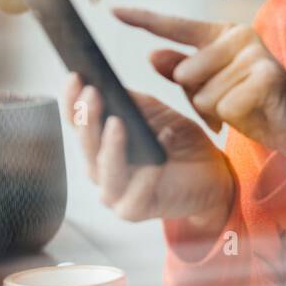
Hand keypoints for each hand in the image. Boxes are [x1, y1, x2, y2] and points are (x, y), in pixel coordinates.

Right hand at [61, 73, 235, 229]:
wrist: (213, 174)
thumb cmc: (179, 143)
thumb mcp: (158, 115)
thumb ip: (134, 103)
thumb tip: (109, 83)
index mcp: (101, 144)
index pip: (77, 122)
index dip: (72, 100)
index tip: (74, 76)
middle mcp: (100, 169)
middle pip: (86, 143)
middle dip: (88, 117)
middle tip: (92, 92)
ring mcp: (115, 192)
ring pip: (104, 169)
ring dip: (110, 145)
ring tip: (117, 121)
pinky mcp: (134, 209)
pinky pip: (136, 191)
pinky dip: (148, 170)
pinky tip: (161, 145)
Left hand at [112, 7, 285, 164]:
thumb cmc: (251, 104)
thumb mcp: (211, 87)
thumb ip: (182, 71)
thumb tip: (152, 55)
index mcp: (224, 34)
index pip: (177, 27)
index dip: (144, 20)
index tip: (112, 11)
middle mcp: (239, 36)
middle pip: (186, 75)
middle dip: (199, 98)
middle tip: (228, 102)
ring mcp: (255, 55)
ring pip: (203, 95)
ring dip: (217, 112)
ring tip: (244, 107)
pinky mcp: (266, 77)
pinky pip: (224, 106)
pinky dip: (234, 119)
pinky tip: (254, 112)